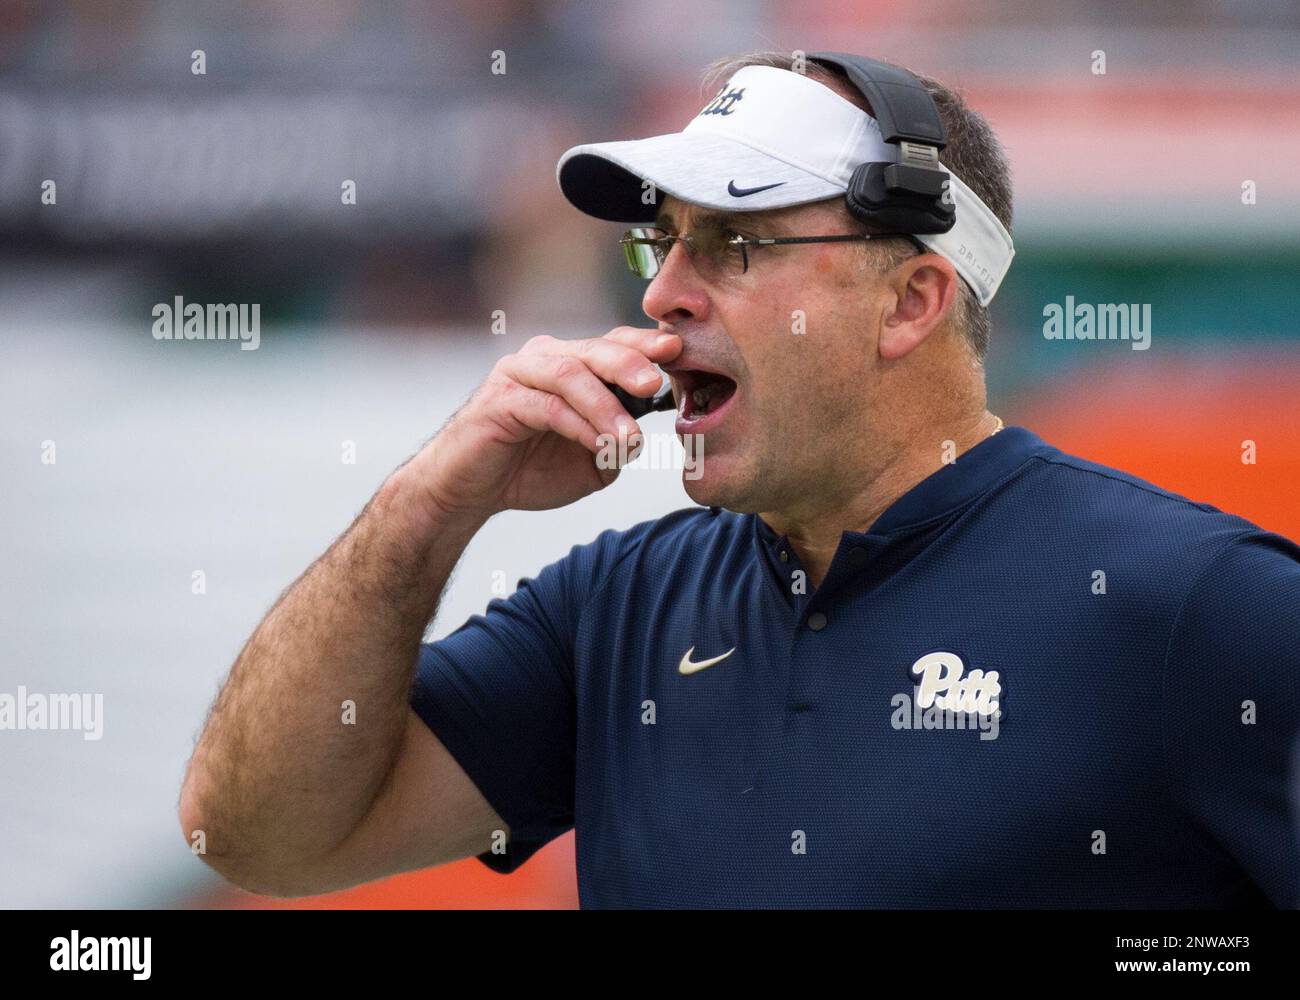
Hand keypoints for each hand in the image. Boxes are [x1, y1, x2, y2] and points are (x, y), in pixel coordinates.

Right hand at [400, 327, 681, 520]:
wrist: (470, 492)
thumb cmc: (529, 470)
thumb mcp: (591, 462)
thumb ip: (618, 444)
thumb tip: (642, 434)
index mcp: (572, 364)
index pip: (615, 344)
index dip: (647, 345)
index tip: (680, 351)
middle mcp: (545, 359)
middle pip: (596, 348)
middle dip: (630, 363)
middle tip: (656, 382)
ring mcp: (519, 375)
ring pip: (571, 374)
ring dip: (605, 405)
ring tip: (630, 436)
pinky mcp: (500, 400)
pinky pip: (547, 406)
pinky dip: (577, 425)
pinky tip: (598, 445)